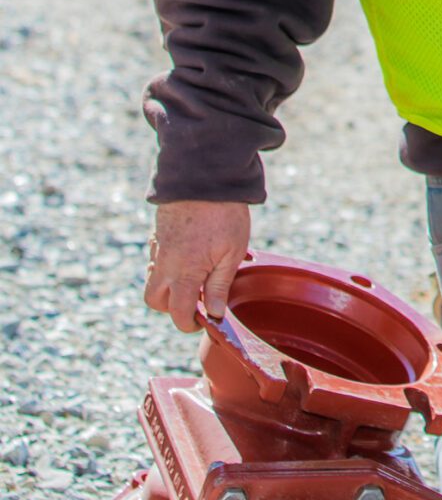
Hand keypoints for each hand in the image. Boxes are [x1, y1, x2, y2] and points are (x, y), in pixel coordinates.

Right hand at [144, 201, 250, 332]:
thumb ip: (219, 286)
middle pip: (155, 301)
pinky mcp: (158, 234)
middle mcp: (164, 265)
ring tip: (196, 275)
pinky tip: (189, 255)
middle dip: (172, 307)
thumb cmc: (222, 214)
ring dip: (169, 286)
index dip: (190, 324)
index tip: (204, 320)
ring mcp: (158, 248)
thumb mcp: (231, 252)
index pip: (178, 314)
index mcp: (183, 274)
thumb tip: (213, 313)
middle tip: (196, 299)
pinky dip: (167, 266)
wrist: (203, 175)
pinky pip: (156, 259)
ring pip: (152, 280)